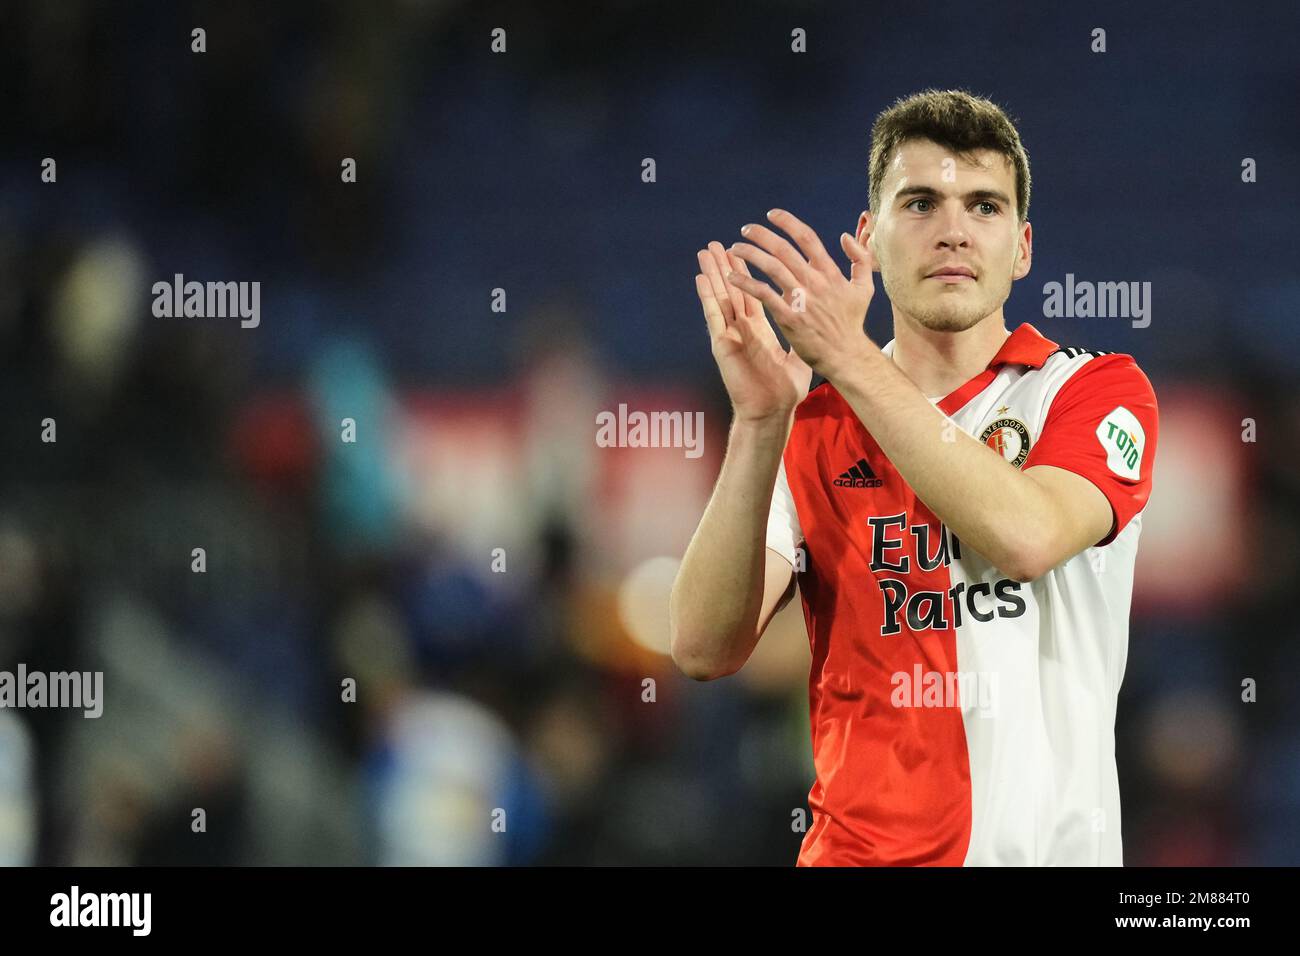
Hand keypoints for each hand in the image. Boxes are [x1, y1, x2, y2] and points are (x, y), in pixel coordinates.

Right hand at [694, 240, 812, 422]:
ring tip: (706, 251)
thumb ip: (800, 336)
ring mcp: (731, 335)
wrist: (773, 411)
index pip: (752, 294)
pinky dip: (707, 297)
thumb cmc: (785, 391)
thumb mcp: (797, 356)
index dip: (747, 273)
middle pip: (733, 290)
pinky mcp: (723, 345)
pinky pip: (714, 316)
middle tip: (718, 243)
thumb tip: (813, 321)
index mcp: (760, 329)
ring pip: (720, 298)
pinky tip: (701, 279)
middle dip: (726, 266)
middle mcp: (743, 329)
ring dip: (713, 274)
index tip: (743, 252)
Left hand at [726, 209, 877, 381]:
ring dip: (750, 254)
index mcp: (830, 272)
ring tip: (734, 248)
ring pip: (771, 267)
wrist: (845, 354)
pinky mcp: (788, 317)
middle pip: (784, 249)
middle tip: (746, 229)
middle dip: (762, 235)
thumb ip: (860, 259)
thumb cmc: (852, 322)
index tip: (771, 214)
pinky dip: (746, 283)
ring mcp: (801, 299)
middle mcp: (814, 282)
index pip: (806, 238)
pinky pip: (763, 294)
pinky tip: (732, 277)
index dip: (788, 222)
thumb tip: (845, 236)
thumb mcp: (864, 288)